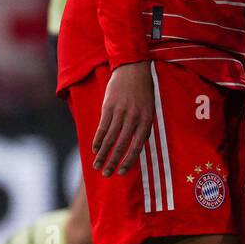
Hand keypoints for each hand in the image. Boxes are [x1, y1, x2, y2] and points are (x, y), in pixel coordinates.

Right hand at [92, 62, 154, 176]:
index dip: (129, 161)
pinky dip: (98, 139)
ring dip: (102, 154)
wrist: (133, 68)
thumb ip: (144, 127)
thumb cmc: (143, 90)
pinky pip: (102, 126)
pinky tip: (94, 150)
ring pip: (110, 138)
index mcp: (147, 119)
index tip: (122, 172)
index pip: (137, 146)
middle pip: (121, 144)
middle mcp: (134, 117)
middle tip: (106, 175)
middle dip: (113, 161)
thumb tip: (137, 146)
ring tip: (97, 166)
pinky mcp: (109, 106)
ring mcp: (120, 111)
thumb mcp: (150, 108)